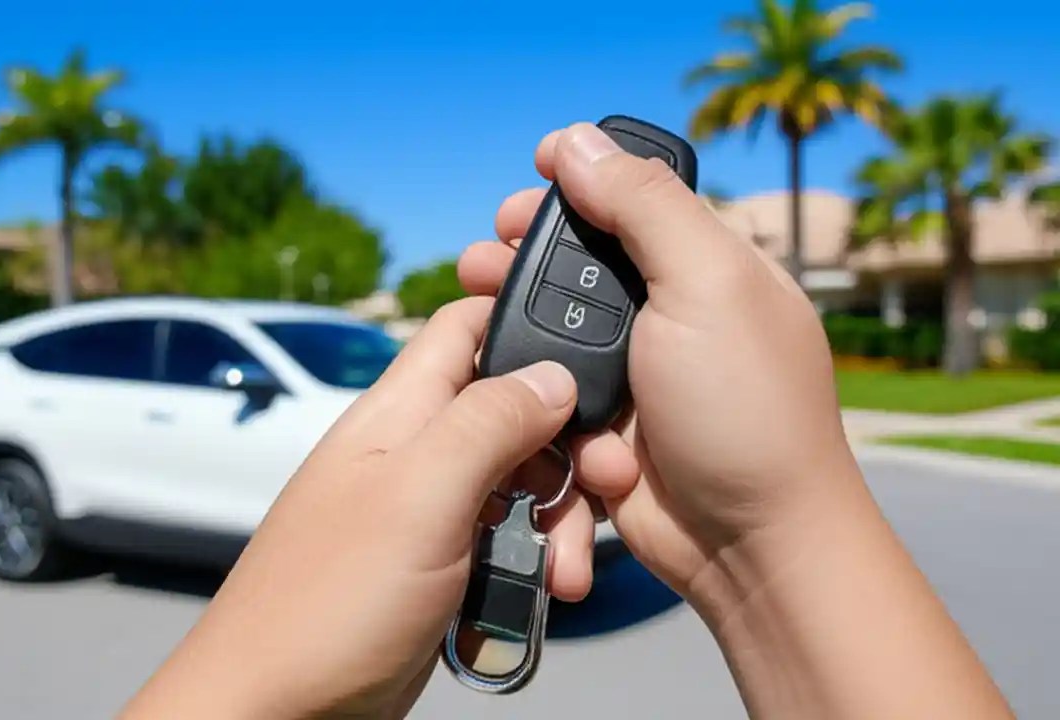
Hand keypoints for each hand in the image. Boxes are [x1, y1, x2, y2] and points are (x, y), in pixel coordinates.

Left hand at [122, 299, 593, 718]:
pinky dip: (531, 571)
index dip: (528, 325)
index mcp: (400, 413)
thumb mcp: (420, 497)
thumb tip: (552, 373)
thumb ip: (487, 424)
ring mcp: (426, 512)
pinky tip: (537, 601)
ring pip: (520, 487)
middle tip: (598, 492)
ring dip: (557, 526)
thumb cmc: (327, 605)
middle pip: (516, 415)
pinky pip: (504, 547)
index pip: (467, 326)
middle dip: (567, 453)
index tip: (592, 362)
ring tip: (563, 577)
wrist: (275, 710)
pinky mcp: (438, 567)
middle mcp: (415, 453)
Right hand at [458, 122, 858, 618]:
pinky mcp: (601, 425)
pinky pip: (545, 392)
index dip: (577, 182)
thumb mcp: (708, 285)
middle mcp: (668, 310)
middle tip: (482, 256)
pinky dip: (530, 389)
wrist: (750, 543)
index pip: (632, 198)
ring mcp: (633, 371)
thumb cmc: (748, 412)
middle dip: (523, 255)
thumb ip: (644, 206)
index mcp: (704, 264)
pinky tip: (516, 389)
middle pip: (577, 261)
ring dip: (511, 321)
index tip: (526, 183)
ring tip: (472, 310)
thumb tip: (578, 141)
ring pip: (550, 328)